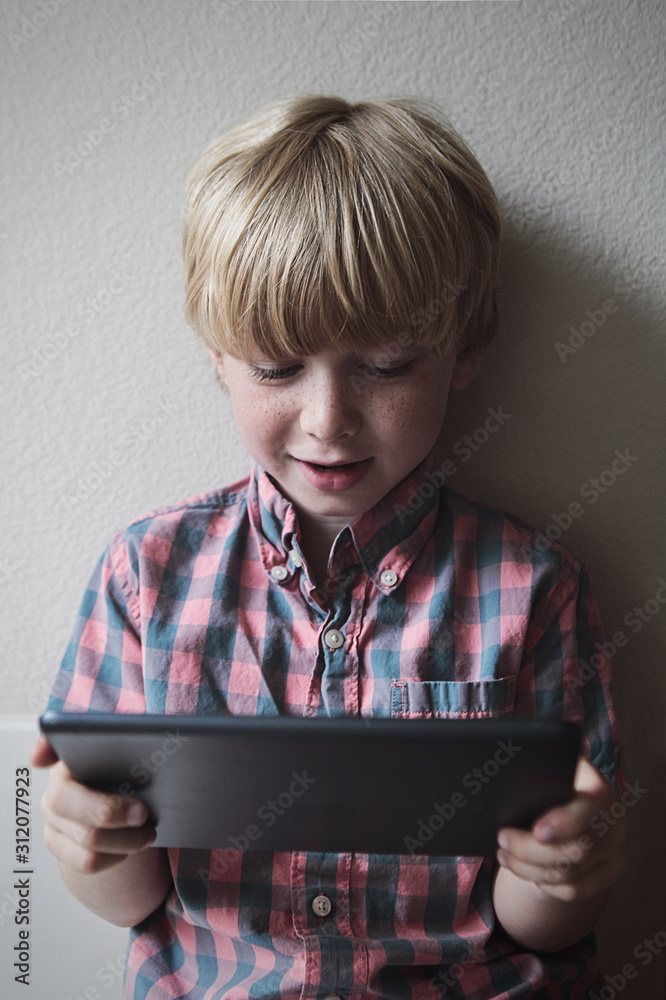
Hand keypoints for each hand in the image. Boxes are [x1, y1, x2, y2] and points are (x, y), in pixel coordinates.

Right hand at [31, 735, 155, 874]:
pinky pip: (87, 861)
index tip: (41, 756)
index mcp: (73, 755)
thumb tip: (149, 738)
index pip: (49, 746)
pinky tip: (128, 845)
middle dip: (110, 810)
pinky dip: (115, 856)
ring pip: (86, 837)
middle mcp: (55, 785)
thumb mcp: (132, 758)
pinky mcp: (58, 845)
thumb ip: (134, 744)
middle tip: (143, 812)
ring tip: (147, 833)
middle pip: (65, 800)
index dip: (42, 749)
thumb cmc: (126, 778)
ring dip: (126, 839)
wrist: (118, 812)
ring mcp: (53, 818)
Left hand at [496, 756, 626, 901]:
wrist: (575, 802)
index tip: (537, 831)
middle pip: (576, 850)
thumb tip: (505, 775)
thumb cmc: (553, 780)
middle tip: (502, 839)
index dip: (564, 824)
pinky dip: (546, 885)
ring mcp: (615, 851)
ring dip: (530, 869)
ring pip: (570, 875)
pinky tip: (525, 872)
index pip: (589, 810)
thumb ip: (536, 770)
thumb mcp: (550, 769)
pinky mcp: (609, 872)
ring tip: (504, 854)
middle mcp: (614, 823)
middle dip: (531, 849)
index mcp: (599, 791)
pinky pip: (575, 891)